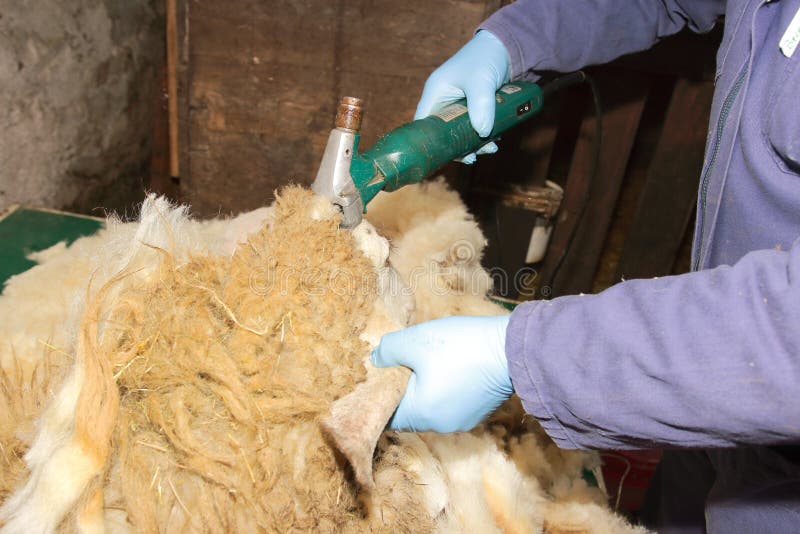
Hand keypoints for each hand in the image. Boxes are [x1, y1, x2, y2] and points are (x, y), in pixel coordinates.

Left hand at [370, 315, 512, 432]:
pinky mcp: (477, 411)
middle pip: (408, 410)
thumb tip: (375, 359)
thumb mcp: (415, 340)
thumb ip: (388, 350)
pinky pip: (451, 402)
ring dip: (425, 386)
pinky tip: (451, 365)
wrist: (513, 350)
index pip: (386, 414)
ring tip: (428, 359)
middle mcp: (439, 425)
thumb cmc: (461, 347)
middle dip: (402, 386)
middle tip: (402, 359)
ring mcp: (461, 420)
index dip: (379, 393)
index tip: (378, 372)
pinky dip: (445, 387)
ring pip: (430, 405)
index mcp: (421, 414)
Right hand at [414, 30, 510, 163]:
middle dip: (458, 147)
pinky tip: (496, 139)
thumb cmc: (486, 57)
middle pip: (443, 134)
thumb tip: (482, 133)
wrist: (506, 47)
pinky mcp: (473, 110)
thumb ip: (481, 104)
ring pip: (460, 134)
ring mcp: (459, 107)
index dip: (428, 142)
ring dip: (475, 144)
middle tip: (474, 157)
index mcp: (435, 93)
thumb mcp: (481, 80)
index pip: (422, 124)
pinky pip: (474, 129)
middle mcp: (444, 102)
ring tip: (492, 148)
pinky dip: (484, 137)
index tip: (444, 156)